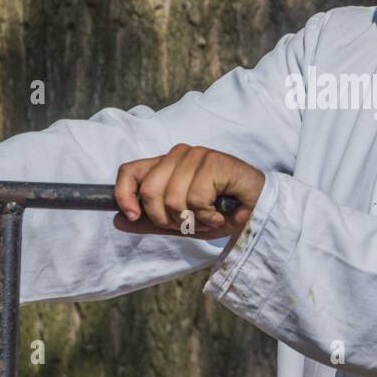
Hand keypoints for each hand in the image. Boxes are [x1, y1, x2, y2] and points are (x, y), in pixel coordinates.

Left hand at [112, 144, 264, 239]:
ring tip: (208, 217)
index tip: (132, 215)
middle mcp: (179, 154)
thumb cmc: (220, 213)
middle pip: (148, 191)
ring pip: (171, 199)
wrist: (258, 213)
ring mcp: (197, 155)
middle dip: (167, 219)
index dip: (123, 194)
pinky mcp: (213, 162)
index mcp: (166, 164)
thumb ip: (150, 220)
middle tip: (189, 222)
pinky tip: (219, 213)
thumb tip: (118, 219)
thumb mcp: (179, 222)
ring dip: (191, 220)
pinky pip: (195, 199)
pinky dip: (207, 216)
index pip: (129, 171)